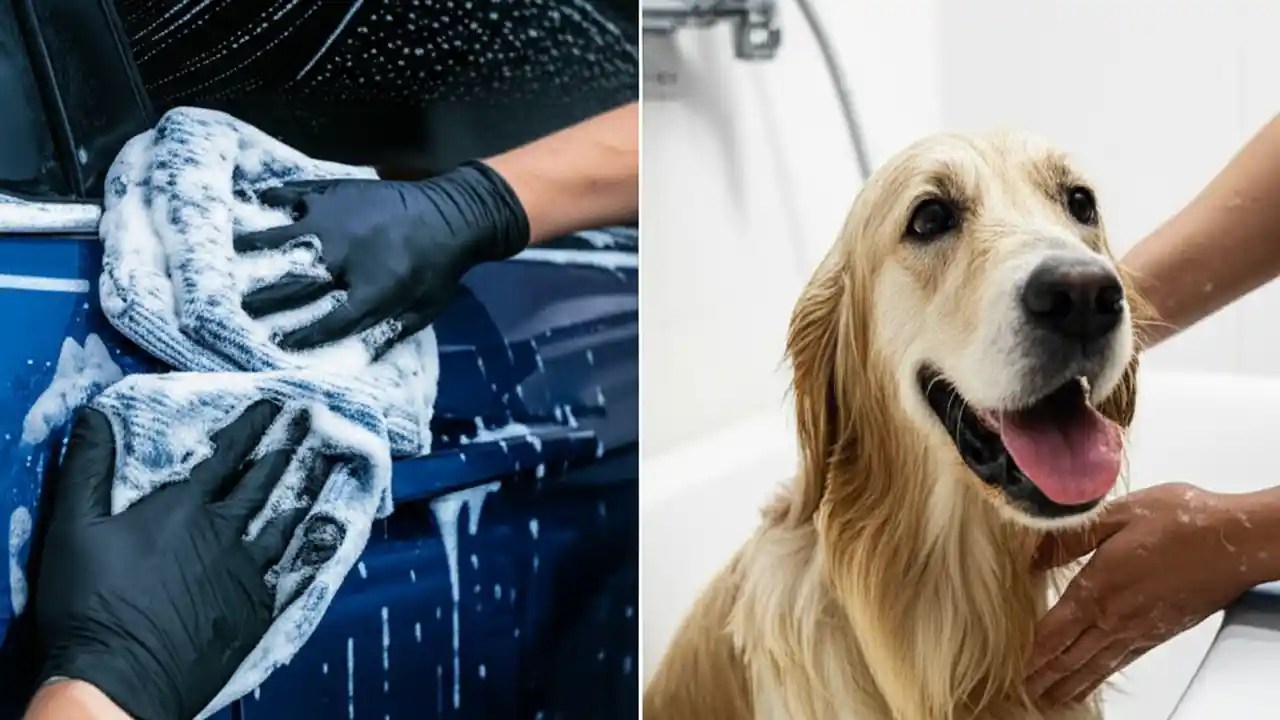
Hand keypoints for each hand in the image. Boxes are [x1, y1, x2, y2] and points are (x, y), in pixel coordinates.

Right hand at [36, 402, 316, 719]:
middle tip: (309, 422)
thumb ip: (88, 468)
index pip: (225, 455)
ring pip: (286, 522)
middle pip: (263, 483)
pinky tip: (316, 539)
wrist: (121, 682)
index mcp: (183, 509)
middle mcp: (224, 534)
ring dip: (306, 491)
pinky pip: (289, 570)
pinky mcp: (256, 611)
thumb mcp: (73, 528)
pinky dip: (306, 548)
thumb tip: (97, 415)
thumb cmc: (92, 606)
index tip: (274, 405)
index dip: (250, 426)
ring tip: (324, 468)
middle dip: (286, 448)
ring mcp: (246, 573)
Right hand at [236, 162, 528, 350]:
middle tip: (226, 312)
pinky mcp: (333, 192)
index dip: (297, 338)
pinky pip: (291, 195)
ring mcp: (336, 220)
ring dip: (248, 251)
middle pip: (291, 284)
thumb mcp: (421, 313)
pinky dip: (268, 202)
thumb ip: (386, 337)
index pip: (325, 322)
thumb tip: (349, 367)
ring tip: (218, 260)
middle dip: (257, 301)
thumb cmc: (438, 271)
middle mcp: (347, 256)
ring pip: (279, 238)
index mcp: (372, 291)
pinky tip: (248, 207)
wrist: (454, 214)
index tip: (271, 348)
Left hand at [1026, 482, 1269, 706]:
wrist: (1237, 540)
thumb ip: (1069, 538)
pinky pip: (1120, 662)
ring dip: (1066, 685)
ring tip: (1044, 700)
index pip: (1052, 632)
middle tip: (1018, 693)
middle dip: (1041, 678)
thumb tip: (1030, 553)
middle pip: (1069, 658)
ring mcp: (1139, 629)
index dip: (1028, 653)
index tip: (1007, 666)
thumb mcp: (1114, 515)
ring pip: (1094, 666)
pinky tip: (1091, 681)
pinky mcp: (1159, 632)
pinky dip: (1099, 677)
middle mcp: (1115, 618)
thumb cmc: (1180, 520)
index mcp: (1098, 589)